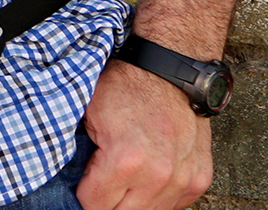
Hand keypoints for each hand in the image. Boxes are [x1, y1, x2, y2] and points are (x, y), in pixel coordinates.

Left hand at [77, 60, 211, 209]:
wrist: (168, 71)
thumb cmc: (126, 86)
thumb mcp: (87, 113)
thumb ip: (79, 153)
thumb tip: (68, 178)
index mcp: (126, 161)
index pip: (94, 205)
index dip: (83, 192)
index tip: (83, 180)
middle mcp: (158, 176)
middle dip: (106, 200)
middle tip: (101, 181)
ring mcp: (183, 179)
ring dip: (133, 201)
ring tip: (124, 177)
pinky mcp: (199, 178)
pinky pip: (174, 205)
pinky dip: (158, 196)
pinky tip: (146, 177)